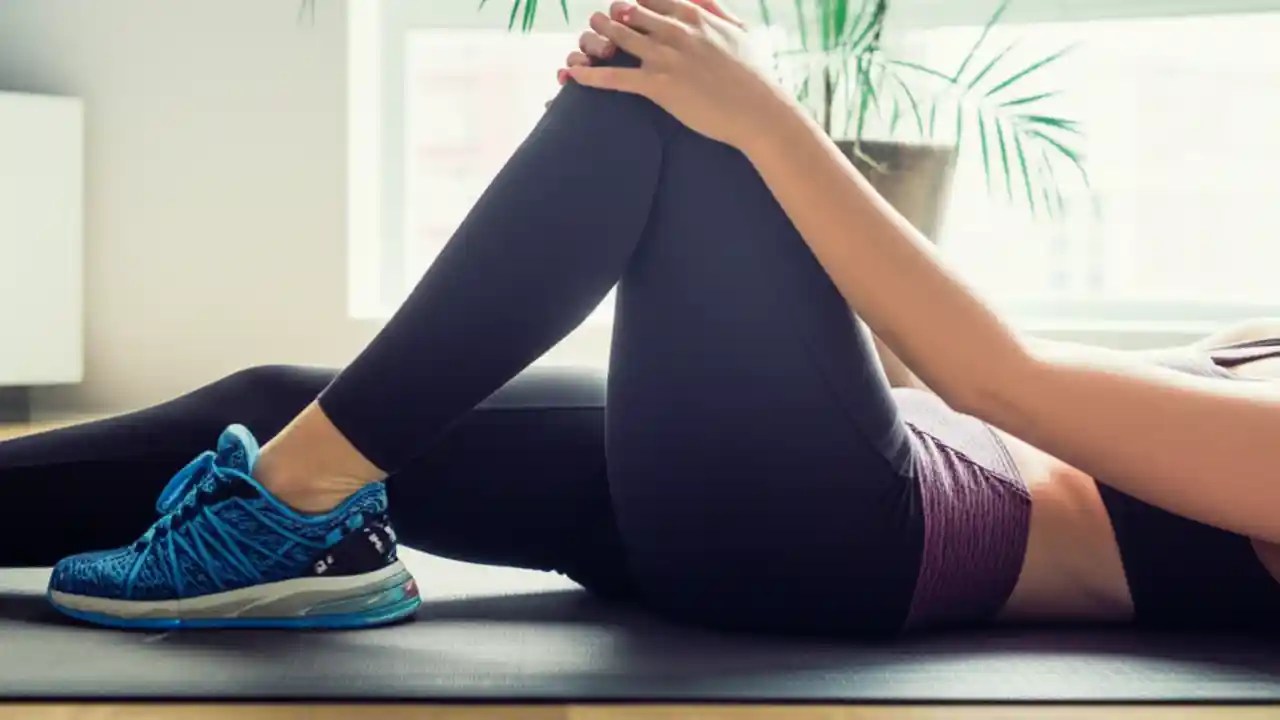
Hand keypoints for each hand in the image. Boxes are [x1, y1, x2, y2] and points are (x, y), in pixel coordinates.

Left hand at [555, 0, 743, 85]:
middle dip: (612, 16)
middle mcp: (675, 30)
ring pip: (617, 36)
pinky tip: (572, 74)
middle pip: (630, 12)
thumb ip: (717, 11)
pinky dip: (589, 74)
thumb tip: (704, 1)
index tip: (625, 8)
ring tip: (587, 36)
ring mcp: (664, 56)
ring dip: (597, 35)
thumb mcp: (740, 32)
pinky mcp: (657, 85)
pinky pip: (613, 77)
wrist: (759, 110)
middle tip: (600, 21)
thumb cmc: (754, 76)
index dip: (634, 3)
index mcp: (694, 15)